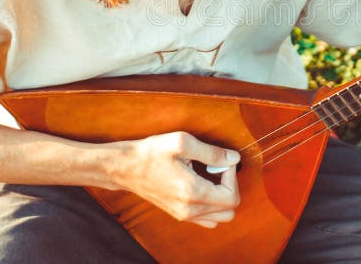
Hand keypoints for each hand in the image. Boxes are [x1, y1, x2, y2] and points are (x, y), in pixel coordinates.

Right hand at [111, 131, 240, 227]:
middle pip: (229, 210)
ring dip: (222, 196)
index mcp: (192, 192)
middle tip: (216, 168)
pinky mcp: (179, 214)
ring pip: (220, 217)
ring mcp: (184, 215)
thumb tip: (234, 159)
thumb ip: (212, 152)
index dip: (232, 176)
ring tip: (209, 176)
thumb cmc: (151, 153)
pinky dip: (212, 204)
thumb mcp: (182, 143)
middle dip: (230, 187)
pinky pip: (207, 218)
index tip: (221, 161)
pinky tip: (202, 184)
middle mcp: (189, 210)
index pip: (231, 197)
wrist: (125, 167)